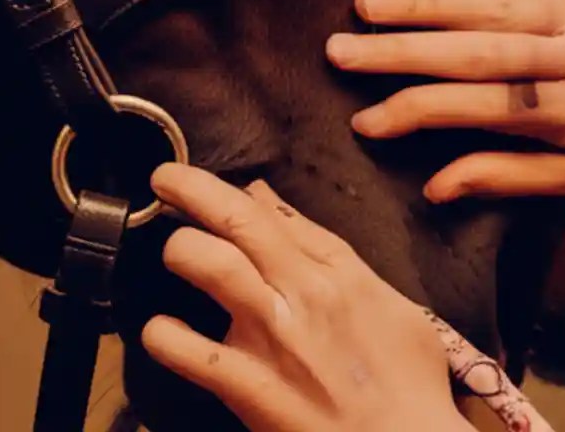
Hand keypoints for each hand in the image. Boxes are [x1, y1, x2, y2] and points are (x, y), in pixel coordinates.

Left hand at [141, 164, 474, 431]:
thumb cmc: (405, 380)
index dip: (217, 186)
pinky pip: (188, 350)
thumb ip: (325, 251)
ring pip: (212, 266)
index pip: (268, 212)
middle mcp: (302, 293)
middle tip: (162, 184)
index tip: (184, 178)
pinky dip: (163, 335)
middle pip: (236, 220)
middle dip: (188, 189)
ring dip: (180, 249)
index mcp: (336, 273)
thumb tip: (270, 204)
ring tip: (170, 255)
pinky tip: (159, 331)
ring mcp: (272, 338)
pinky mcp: (249, 387)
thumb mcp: (387, 301)